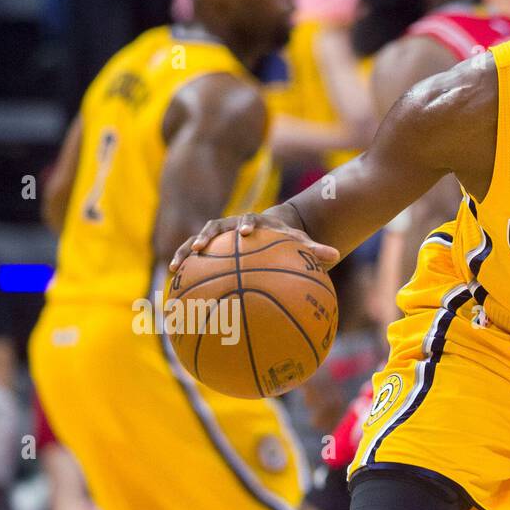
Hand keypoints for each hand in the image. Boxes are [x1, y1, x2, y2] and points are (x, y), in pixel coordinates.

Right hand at [169, 210, 340, 273]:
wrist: (269, 232)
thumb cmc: (287, 241)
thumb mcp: (301, 243)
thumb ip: (315, 249)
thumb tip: (336, 255)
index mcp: (254, 222)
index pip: (249, 219)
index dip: (246, 225)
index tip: (245, 234)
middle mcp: (231, 226)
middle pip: (214, 228)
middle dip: (205, 238)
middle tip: (199, 248)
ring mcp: (217, 238)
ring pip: (196, 242)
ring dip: (185, 253)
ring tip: (174, 269)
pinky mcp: (209, 250)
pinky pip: (194, 260)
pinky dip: (184, 271)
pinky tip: (173, 289)